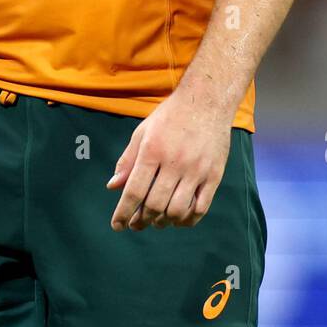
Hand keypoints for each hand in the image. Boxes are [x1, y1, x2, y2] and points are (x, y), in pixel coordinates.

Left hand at [106, 85, 232, 230]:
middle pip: (155, 204)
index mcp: (153, 151)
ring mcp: (197, 170)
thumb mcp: (142, 132)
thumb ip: (127, 160)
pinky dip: (188, 219)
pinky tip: (178, 219)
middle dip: (142, 220)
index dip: (123, 212)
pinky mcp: (214, 175)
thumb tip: (112, 187)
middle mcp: (175, 162)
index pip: (134, 191)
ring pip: (178, 210)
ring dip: (164, 222)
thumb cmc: (170, 116)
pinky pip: (201, 207)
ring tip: (157, 221)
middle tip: (136, 224)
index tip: (117, 225)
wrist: (207, 100)